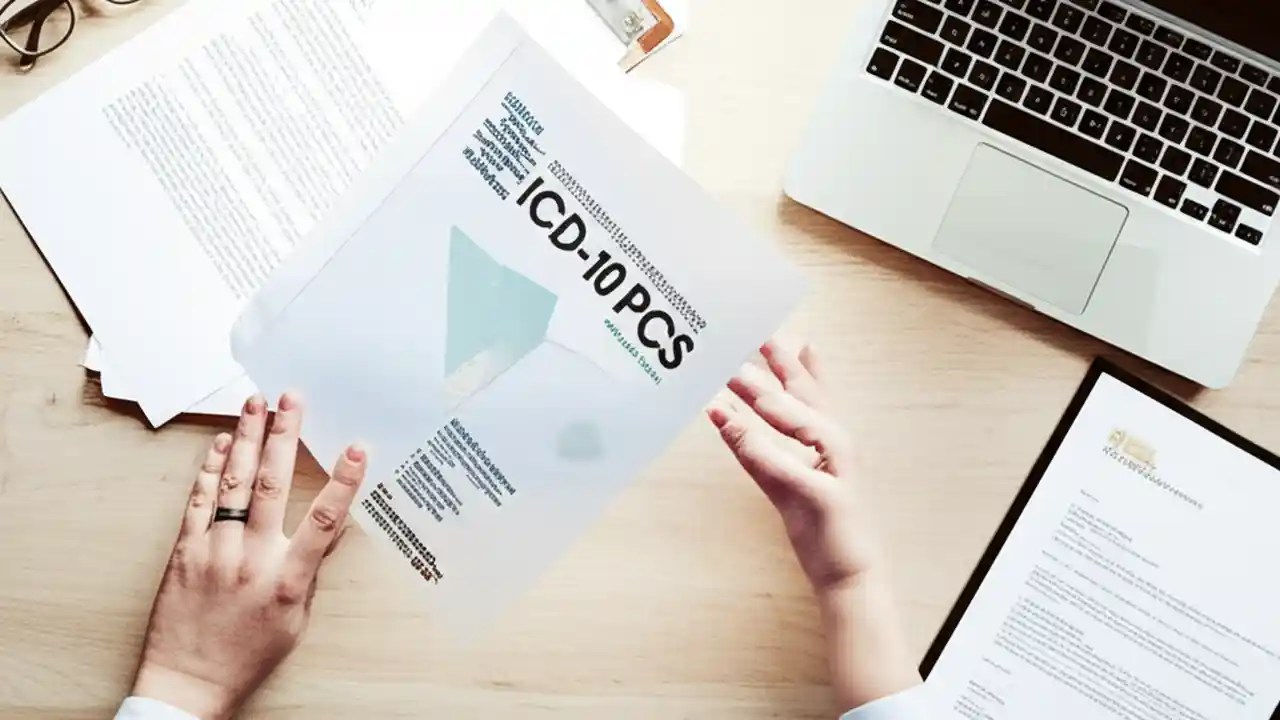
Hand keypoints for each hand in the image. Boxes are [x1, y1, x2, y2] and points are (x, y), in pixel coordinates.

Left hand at [131, 393, 367, 719]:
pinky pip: (199, 500)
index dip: (344, 481)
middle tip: (291, 398)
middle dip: (284, 435)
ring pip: (232, 483)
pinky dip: (210, 467)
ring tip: (255, 403)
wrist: (189, 682)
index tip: (358, 447)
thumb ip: (310, 570)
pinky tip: (220, 442)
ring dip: (246, 437)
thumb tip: (331, 528)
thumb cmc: (247, 655)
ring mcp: (214, 552)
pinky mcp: (184, 551)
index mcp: (287, 581)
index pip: (323, 521)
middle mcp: (251, 560)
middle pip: (271, 484)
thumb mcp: (296, 619)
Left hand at [708, 340, 919, 710]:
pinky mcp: (827, 501)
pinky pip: (790, 469)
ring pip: (803, 423)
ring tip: (734, 375)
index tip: (768, 326)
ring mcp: (836, 473)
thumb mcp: (787, 480)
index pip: (811, 389)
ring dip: (769, 398)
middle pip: (807, 396)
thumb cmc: (822, 527)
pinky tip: (733, 428)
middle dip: (778, 362)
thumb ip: (762, 446)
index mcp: (830, 440)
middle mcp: (839, 448)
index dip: (790, 358)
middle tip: (746, 333)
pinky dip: (762, 448)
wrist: (850, 577)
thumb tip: (733, 416)